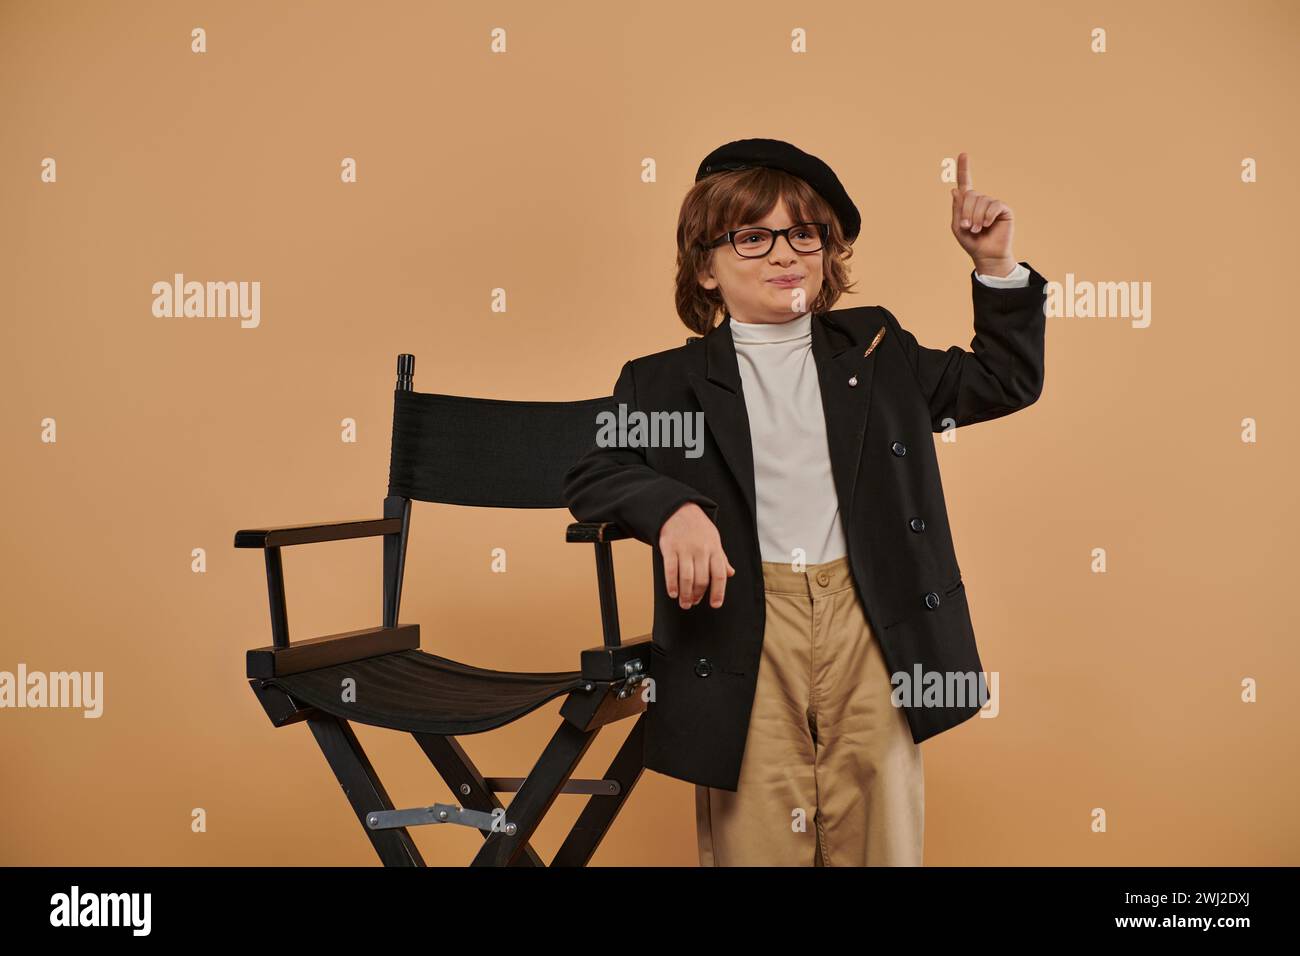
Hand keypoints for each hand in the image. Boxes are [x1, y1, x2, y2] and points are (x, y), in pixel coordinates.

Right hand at [658, 502, 734, 609]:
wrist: (678, 509)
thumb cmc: (698, 527)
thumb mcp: (714, 539)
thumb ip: (721, 558)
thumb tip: (730, 574)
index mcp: (714, 549)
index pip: (719, 575)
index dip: (718, 592)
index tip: (715, 604)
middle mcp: (701, 550)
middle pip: (702, 580)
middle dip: (698, 595)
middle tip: (693, 603)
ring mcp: (685, 549)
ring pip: (687, 578)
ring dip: (686, 594)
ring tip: (684, 603)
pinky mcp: (669, 547)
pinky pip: (671, 570)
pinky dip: (672, 584)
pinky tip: (673, 593)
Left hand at [950, 151, 1015, 275]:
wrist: (987, 255)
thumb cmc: (972, 242)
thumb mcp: (958, 227)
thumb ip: (957, 209)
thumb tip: (955, 189)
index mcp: (968, 203)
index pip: (966, 183)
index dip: (964, 169)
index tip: (963, 154)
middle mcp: (981, 201)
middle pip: (971, 195)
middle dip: (966, 211)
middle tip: (968, 227)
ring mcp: (992, 204)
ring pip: (982, 201)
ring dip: (976, 217)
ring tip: (978, 229)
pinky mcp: (1003, 209)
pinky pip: (994, 205)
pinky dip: (988, 215)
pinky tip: (987, 224)